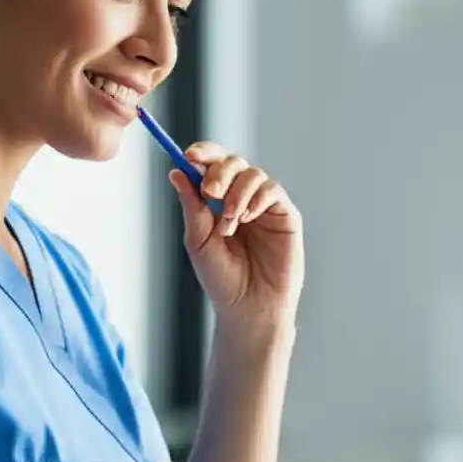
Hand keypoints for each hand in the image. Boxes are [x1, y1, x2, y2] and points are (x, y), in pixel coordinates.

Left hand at [166, 142, 303, 327]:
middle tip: (210, 192)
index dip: (202, 154)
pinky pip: (273, 191)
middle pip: (234, 162)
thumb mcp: (198, 242)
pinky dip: (258, 198)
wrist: (248, 308)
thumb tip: (177, 171)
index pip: (212, 165)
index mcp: (218, 201)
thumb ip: (192, 207)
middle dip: (220, 171)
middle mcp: (242, 198)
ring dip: (237, 193)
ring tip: (230, 223)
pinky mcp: (285, 215)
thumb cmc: (222, 279)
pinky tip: (248, 217)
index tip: (189, 156)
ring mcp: (264, 206)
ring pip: (254, 174)